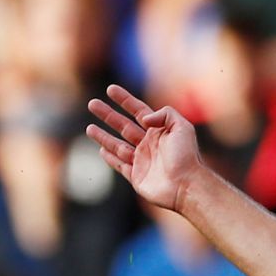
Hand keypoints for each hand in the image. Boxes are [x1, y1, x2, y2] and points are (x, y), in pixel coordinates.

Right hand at [87, 84, 205, 211]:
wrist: (185, 185)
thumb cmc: (186, 156)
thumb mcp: (182, 127)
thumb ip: (165, 114)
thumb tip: (144, 118)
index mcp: (159, 131)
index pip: (137, 111)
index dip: (124, 100)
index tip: (110, 89)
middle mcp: (149, 144)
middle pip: (123, 126)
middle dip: (107, 115)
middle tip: (92, 104)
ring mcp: (141, 161)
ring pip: (117, 145)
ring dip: (103, 136)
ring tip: (89, 127)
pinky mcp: (137, 176)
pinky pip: (120, 165)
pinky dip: (110, 158)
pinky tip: (101, 150)